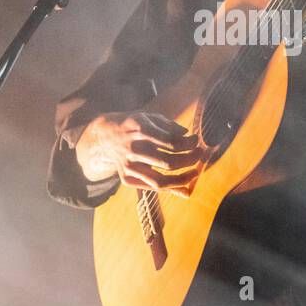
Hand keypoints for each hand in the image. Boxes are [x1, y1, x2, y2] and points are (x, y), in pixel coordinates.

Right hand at [75, 111, 205, 195]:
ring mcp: (129, 166)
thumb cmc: (133, 126)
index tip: (196, 141)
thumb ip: (169, 126)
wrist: (105, 137)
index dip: (187, 143)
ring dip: (183, 178)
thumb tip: (187, 135)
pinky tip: (184, 185)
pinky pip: (152, 187)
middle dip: (189, 160)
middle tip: (200, 154)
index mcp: (139, 129)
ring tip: (195, 172)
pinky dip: (170, 187)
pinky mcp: (126, 178)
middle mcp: (133, 149)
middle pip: (168, 162)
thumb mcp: (149, 118)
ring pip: (161, 180)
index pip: (170, 142)